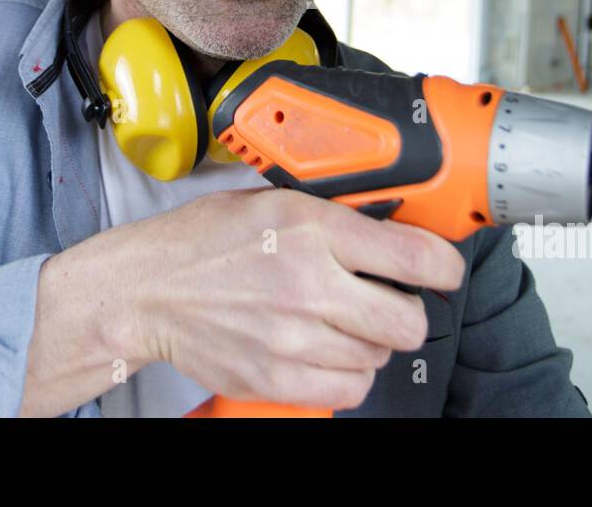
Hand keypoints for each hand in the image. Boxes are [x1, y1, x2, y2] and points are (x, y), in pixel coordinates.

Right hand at [118, 187, 465, 410]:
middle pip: (408, 321)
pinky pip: (350, 390)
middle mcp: (309, 286)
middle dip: (408, 310)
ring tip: (339, 321)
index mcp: (313, 230)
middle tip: (388, 299)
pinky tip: (326, 350)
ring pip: (380, 357)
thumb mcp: (275, 200)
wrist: (146, 290)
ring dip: (371, 341)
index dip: (444, 266)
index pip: (416, 258)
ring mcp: (293, 339)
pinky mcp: (277, 378)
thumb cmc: (204, 241)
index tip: (441, 269)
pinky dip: (348, 374)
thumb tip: (396, 227)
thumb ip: (336, 217)